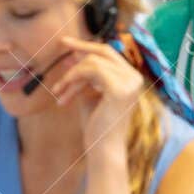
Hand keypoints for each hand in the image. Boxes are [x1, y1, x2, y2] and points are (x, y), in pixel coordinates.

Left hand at [47, 35, 147, 156]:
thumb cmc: (97, 127)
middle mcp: (135, 78)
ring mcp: (129, 83)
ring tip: (59, 92)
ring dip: (71, 76)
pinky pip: (90, 70)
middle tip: (61, 43)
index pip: (110, 55)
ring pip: (93, 62)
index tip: (68, 45)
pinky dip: (73, 80)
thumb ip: (85, 76)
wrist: (104, 150)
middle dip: (81, 46)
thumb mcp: (90, 95)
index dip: (88, 47)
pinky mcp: (118, 89)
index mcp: (132, 79)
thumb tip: (74, 55)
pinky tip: (65, 95)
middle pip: (105, 51)